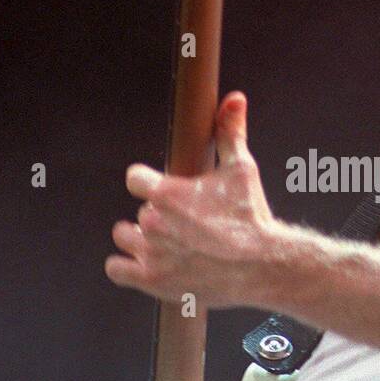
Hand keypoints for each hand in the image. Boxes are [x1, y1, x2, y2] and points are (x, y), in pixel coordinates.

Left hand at [104, 91, 279, 307]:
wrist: (263, 265)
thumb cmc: (252, 217)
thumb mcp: (242, 170)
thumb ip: (230, 133)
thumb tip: (235, 99)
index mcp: (167, 192)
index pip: (134, 178)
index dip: (148, 182)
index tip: (162, 189)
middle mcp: (153, 222)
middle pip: (138, 210)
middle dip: (158, 215)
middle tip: (184, 223)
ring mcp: (151, 254)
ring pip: (124, 236)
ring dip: (139, 239)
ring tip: (167, 242)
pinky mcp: (152, 281)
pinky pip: (117, 269)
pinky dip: (126, 266)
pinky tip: (144, 263)